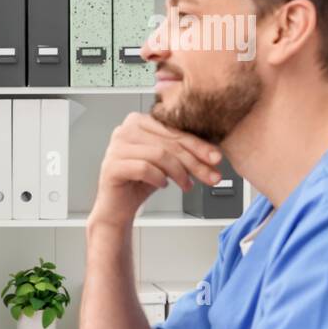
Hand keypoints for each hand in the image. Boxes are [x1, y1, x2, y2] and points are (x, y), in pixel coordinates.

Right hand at [90, 113, 221, 228]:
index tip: (216, 158)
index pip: (174, 130)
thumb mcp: (167, 161)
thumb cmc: (141, 181)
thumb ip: (184, 150)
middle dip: (194, 162)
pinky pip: (144, 168)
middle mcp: (124, 130)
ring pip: (159, 155)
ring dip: (179, 172)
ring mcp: (115, 148)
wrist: (118, 207)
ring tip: (186, 185)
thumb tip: (214, 152)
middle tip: (211, 176)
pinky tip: (162, 185)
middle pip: (169, 143)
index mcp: (138, 121)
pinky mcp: (112, 166)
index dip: (198, 145)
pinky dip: (158, 178)